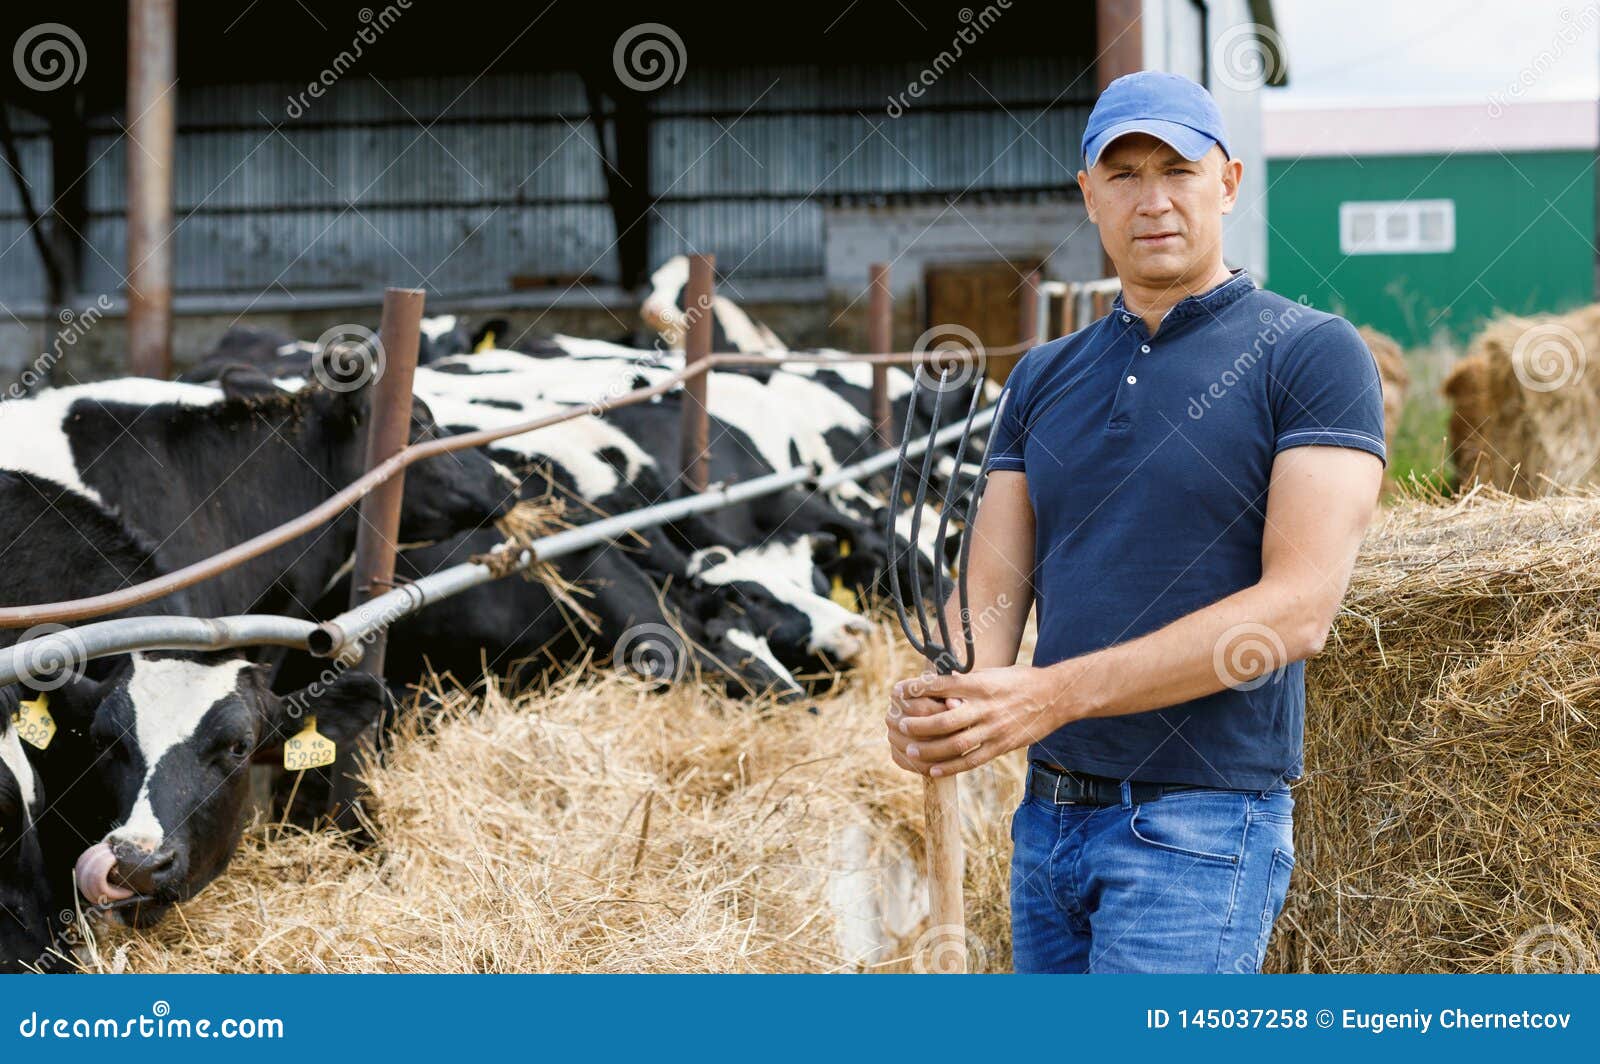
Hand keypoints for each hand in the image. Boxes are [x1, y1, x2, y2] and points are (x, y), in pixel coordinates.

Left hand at [885, 664, 1068, 776]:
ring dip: (929, 749)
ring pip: (955, 744)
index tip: (900, 691)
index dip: (918, 689)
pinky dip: (950, 767)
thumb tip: (940, 681)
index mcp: (981, 685)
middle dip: (919, 724)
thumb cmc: (1021, 680)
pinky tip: (933, 770)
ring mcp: (994, 730)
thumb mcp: (993, 673)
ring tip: (911, 749)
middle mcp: (986, 707)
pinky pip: (972, 760)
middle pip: (945, 720)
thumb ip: (968, 680)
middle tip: (901, 725)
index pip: (942, 686)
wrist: (1056, 696)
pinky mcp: (1001, 746)